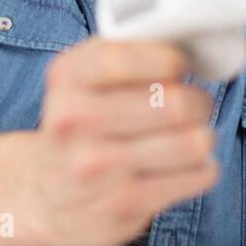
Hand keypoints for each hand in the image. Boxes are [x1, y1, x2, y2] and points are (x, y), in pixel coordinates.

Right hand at [26, 39, 219, 245]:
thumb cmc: (78, 129)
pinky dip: (202, 168)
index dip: (164, 59)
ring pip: (191, 142)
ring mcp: (98, 168)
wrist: (43, 194)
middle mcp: (74, 124)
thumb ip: (123, 55)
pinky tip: (183, 165)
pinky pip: (197, 175)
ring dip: (202, 135)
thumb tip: (184, 41)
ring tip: (191, 135)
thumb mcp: (80, 81)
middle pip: (171, 104)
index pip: (119, 61)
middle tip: (193, 103)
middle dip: (197, 100)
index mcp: (65, 80)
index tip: (179, 64)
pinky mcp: (124, 204)